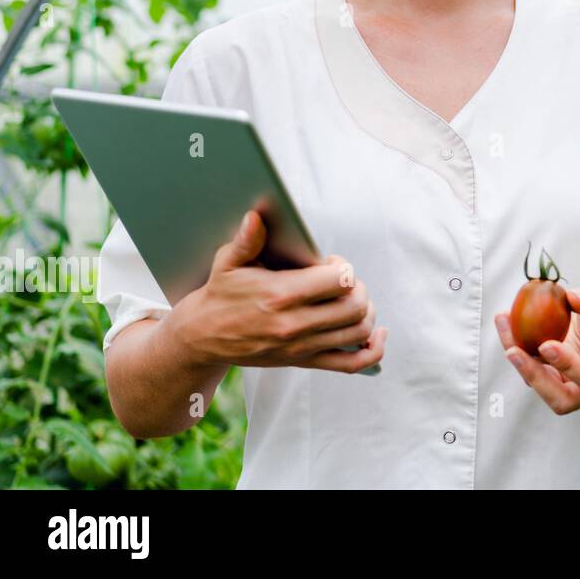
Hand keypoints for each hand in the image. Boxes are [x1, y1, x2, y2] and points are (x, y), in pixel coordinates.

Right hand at [170, 209, 386, 373]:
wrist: (202, 339)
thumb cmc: (220, 295)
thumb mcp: (227, 264)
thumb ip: (246, 240)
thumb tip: (256, 216)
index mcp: (280, 295)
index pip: (340, 280)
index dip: (344, 267)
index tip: (331, 263)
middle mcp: (295, 324)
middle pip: (355, 305)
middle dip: (359, 287)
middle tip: (345, 281)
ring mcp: (302, 347)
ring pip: (358, 330)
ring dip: (366, 311)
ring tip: (353, 299)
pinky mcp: (304, 361)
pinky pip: (352, 363)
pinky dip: (373, 350)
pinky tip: (377, 333)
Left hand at [495, 286, 579, 414]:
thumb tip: (571, 298)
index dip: (569, 367)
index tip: (547, 345)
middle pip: (562, 399)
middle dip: (535, 378)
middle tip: (514, 352)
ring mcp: (566, 383)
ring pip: (539, 384)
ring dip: (518, 360)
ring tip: (505, 324)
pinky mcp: (549, 374)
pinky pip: (529, 366)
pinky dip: (514, 345)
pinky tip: (505, 320)